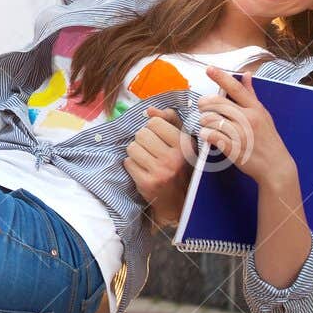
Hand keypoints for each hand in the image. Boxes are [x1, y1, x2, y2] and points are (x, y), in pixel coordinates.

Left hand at [123, 107, 191, 226]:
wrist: (180, 202)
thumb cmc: (181, 167)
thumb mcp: (184, 142)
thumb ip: (170, 121)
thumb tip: (150, 110)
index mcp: (184, 145)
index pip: (154, 123)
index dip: (153, 129)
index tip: (160, 138)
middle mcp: (174, 158)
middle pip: (141, 134)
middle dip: (143, 140)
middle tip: (152, 151)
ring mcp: (160, 172)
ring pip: (132, 147)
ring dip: (136, 153)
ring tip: (147, 160)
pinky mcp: (147, 183)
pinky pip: (128, 162)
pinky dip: (132, 165)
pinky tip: (143, 171)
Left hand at [199, 68, 296, 188]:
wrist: (275, 166)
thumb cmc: (268, 139)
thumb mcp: (263, 114)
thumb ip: (251, 95)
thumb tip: (247, 75)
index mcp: (255, 108)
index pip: (236, 88)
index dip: (221, 77)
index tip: (209, 69)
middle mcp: (248, 119)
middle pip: (216, 102)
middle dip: (204, 103)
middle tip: (203, 107)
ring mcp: (240, 134)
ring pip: (210, 118)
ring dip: (203, 120)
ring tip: (207, 124)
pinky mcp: (233, 148)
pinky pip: (211, 135)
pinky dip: (205, 134)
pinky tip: (208, 135)